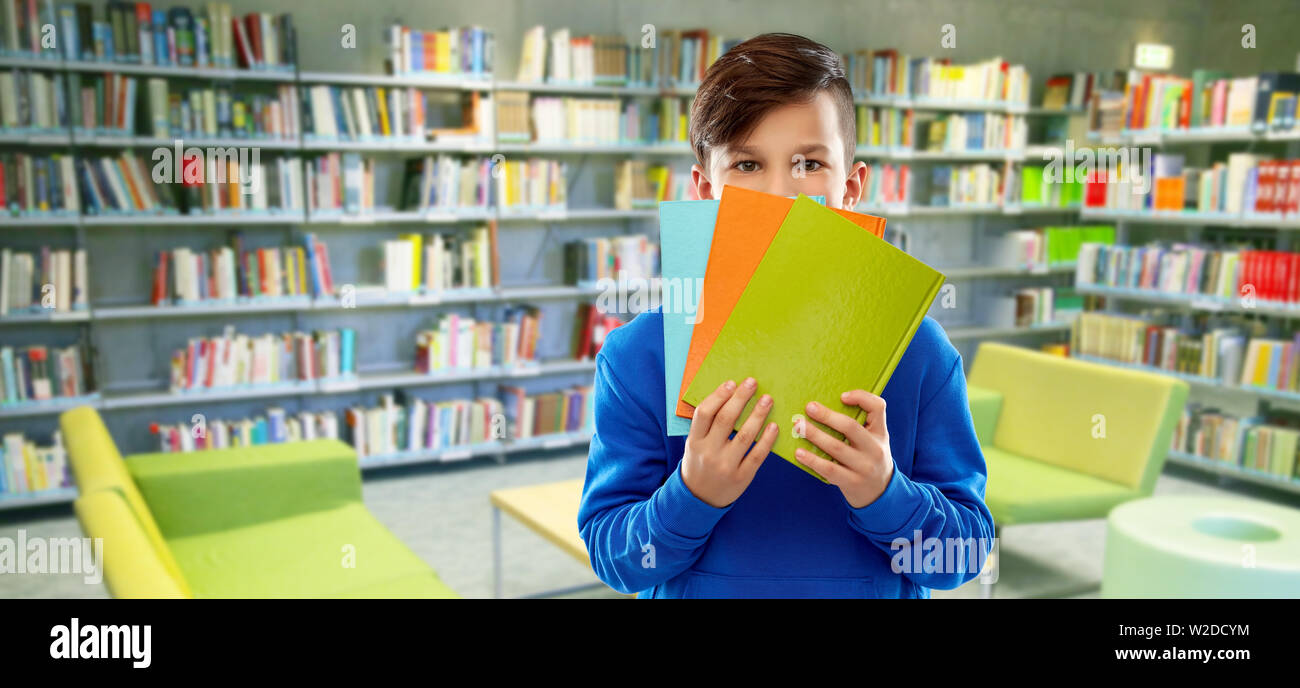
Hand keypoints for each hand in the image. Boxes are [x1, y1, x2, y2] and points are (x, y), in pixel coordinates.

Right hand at [680, 377, 778, 507]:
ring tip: (767, 400)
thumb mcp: (694, 444)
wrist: (699, 498)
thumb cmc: (699, 463)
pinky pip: (758, 454)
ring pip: (745, 435)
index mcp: (694, 442)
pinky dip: (767, 439)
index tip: (732, 383)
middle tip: (752, 383)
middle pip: (726, 419)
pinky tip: (774, 426)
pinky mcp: (742, 477)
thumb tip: (729, 396)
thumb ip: (706, 425)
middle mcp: (709, 453)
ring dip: (758, 414)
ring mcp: (726, 466)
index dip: (719, 395)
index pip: (705, 413)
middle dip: (740, 398)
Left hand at [792, 390, 893, 508]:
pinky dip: (812, 460)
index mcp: (880, 433)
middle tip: (809, 407)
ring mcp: (864, 467)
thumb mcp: (874, 439)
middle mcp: (875, 449)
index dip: (861, 397)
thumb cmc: (870, 458)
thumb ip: (861, 424)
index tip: (842, 396)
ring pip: (836, 448)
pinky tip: (799, 453)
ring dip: (815, 435)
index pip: (878, 407)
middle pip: (850, 427)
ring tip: (798, 427)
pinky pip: (829, 469)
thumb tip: (825, 407)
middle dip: (827, 416)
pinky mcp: (852, 482)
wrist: (880, 492)